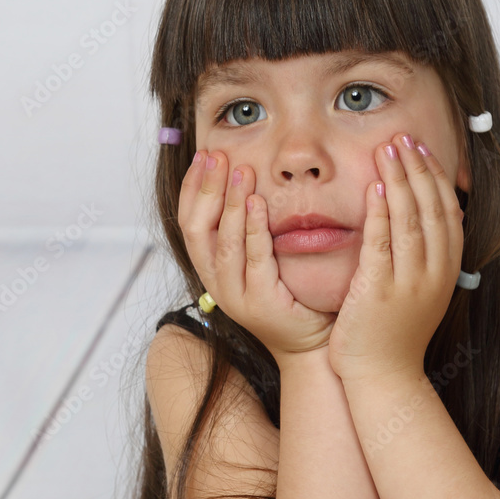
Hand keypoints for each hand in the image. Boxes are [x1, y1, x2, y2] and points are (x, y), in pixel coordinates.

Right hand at [178, 149, 337, 361]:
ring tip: (241, 170)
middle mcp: (216, 283)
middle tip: (217, 156)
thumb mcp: (261, 259)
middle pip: (196, 229)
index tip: (203, 156)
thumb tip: (248, 182)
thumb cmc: (291, 296)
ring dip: (231, 202)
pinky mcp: (260, 302)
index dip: (192, 188)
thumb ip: (250, 229)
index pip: (189, 223)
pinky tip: (259, 203)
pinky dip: (254, 228)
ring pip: (222, 242)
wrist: (310, 343)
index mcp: (212, 270)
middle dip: (206, 189)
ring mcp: (235, 295)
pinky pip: (253, 258)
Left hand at [328, 133, 464, 383]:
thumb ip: (425, 258)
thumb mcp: (420, 292)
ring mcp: (410, 283)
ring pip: (410, 220)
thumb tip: (424, 221)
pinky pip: (383, 244)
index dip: (436, 177)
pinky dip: (380, 213)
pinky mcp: (380, 292)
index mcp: (447, 271)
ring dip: (399, 180)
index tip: (422, 150)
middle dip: (418, 168)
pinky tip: (374, 188)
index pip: (448, 212)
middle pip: (432, 209)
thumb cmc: (394, 335)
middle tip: (403, 138)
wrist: (383, 378)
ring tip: (387, 150)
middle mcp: (435, 274)